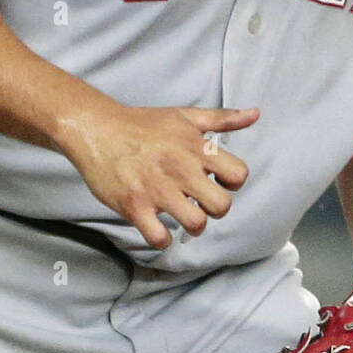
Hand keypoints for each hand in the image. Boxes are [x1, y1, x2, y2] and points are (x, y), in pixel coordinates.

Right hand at [60, 100, 257, 248]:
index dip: (231, 182)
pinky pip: (160, 238)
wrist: (97, 128)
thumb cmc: (143, 123)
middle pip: (222, 207)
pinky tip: (157, 225)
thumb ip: (223, 118)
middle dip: (214, 209)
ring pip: (196, 224)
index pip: (238, 175)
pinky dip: (161, 238)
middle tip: (198, 202)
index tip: (214, 180)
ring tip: (180, 215)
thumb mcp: (186, 116)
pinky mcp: (134, 206)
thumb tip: (255, 114)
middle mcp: (180, 168)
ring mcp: (157, 189)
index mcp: (196, 147)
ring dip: (191, 225)